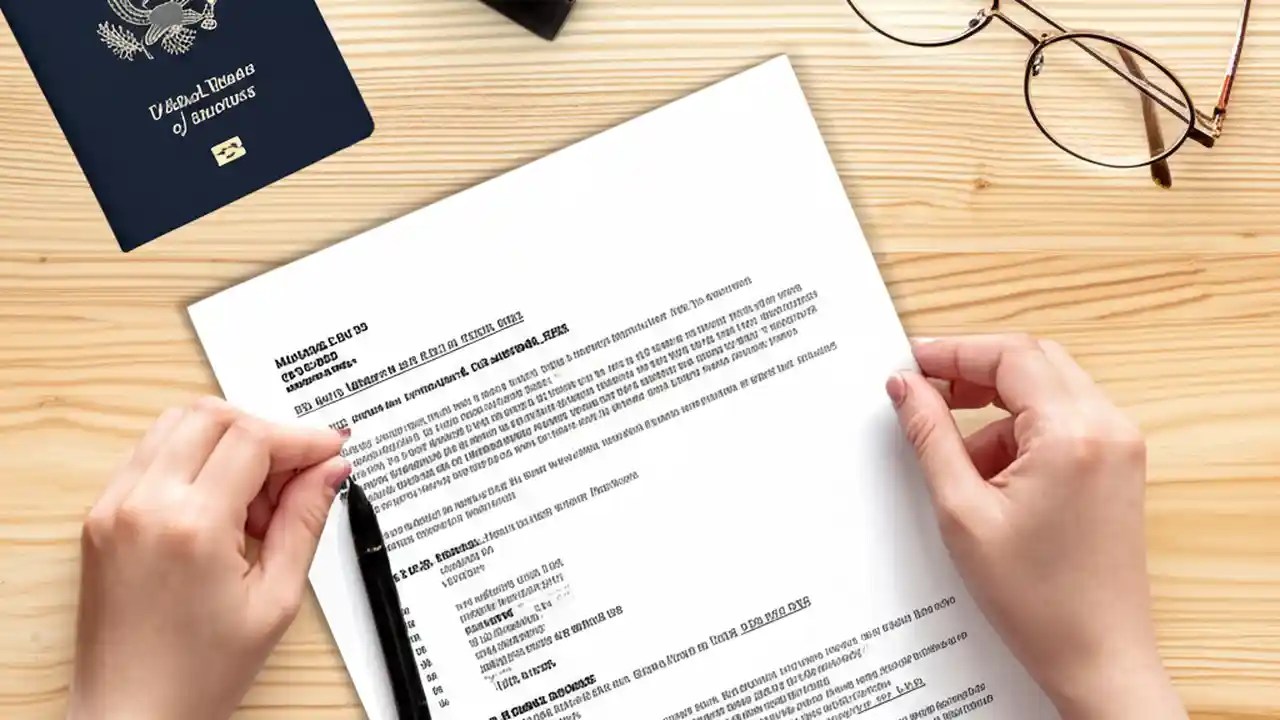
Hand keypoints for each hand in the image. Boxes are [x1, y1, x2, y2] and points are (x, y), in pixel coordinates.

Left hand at [69, 398, 350, 719]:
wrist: (133, 715)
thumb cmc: (196, 674)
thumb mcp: (275, 599)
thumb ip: (306, 521)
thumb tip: (329, 470)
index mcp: (189, 525)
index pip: (253, 438)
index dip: (302, 437)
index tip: (330, 450)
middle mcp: (142, 505)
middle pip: (212, 416)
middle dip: (266, 433)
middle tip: (297, 476)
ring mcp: (113, 507)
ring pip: (177, 424)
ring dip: (228, 442)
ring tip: (259, 499)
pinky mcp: (101, 517)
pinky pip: (151, 455)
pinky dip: (194, 460)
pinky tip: (222, 506)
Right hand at [885, 335, 1185, 719]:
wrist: (1097, 657)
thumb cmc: (1039, 600)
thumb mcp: (963, 511)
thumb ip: (931, 437)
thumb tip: (908, 388)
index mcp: (1074, 433)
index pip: (1010, 356)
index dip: (953, 350)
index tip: (912, 361)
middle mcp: (1108, 428)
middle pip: (1033, 360)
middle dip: (974, 370)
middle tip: (925, 390)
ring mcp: (1120, 446)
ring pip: (1046, 389)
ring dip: (995, 408)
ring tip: (959, 461)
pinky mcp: (1117, 465)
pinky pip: (1061, 420)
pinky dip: (1019, 432)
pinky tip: (990, 477)